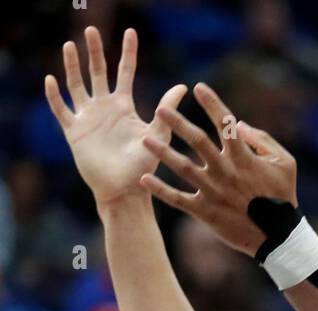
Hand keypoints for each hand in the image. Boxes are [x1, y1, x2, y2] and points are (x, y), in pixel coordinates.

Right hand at [45, 27, 185, 209]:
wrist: (125, 191)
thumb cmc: (144, 167)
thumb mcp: (158, 134)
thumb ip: (166, 110)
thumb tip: (183, 86)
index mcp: (124, 107)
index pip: (125, 72)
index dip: (127, 52)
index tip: (130, 32)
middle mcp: (104, 108)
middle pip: (97, 72)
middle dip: (94, 51)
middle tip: (91, 29)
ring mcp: (88, 118)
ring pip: (76, 85)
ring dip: (72, 66)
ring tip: (69, 45)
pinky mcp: (74, 131)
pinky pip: (61, 109)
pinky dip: (54, 96)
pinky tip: (51, 80)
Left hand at [140, 85, 298, 255]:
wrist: (278, 237)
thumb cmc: (283, 197)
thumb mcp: (285, 163)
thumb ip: (263, 139)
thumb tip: (240, 124)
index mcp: (243, 158)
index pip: (225, 123)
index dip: (212, 103)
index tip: (199, 88)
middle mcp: (225, 172)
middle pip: (197, 141)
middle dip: (178, 123)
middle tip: (160, 109)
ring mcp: (213, 192)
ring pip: (183, 168)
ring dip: (163, 153)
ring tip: (145, 139)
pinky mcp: (206, 212)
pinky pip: (178, 200)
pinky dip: (161, 191)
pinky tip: (144, 179)